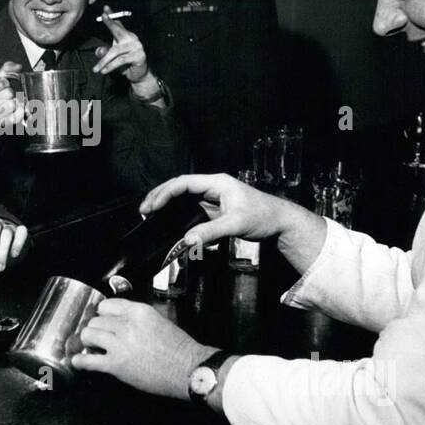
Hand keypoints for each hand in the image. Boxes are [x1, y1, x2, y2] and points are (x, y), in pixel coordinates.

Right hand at [0, 60, 23, 131]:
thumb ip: (6, 70)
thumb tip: (18, 66)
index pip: (0, 83)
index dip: (6, 83)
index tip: (4, 85)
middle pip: (9, 93)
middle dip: (11, 93)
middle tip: (7, 96)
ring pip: (14, 104)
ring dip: (16, 102)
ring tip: (11, 103)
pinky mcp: (4, 125)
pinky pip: (18, 116)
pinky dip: (21, 111)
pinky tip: (16, 110)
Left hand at [73, 299, 206, 399]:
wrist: (188, 369)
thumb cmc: (179, 347)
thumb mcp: (159, 320)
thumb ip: (137, 318)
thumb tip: (120, 321)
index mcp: (138, 311)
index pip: (107, 305)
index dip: (102, 314)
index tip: (102, 321)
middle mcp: (126, 324)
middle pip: (96, 320)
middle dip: (95, 329)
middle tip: (98, 338)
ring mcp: (119, 344)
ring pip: (88, 335)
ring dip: (87, 342)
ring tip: (90, 348)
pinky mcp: (116, 365)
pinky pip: (88, 360)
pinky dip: (80, 361)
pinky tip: (78, 362)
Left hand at [93, 5, 150, 83]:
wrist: (139, 75)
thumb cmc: (125, 64)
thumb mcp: (112, 58)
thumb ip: (105, 53)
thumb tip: (99, 51)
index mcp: (126, 36)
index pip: (118, 25)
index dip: (112, 16)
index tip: (105, 8)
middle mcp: (132, 39)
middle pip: (119, 30)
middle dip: (111, 23)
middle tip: (103, 16)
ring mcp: (137, 47)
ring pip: (116, 51)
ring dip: (104, 61)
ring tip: (96, 69)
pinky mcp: (139, 56)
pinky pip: (121, 60)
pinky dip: (111, 66)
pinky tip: (104, 71)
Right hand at [141, 173, 326, 272]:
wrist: (280, 222)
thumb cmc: (262, 217)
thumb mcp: (236, 224)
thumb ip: (211, 232)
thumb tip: (186, 241)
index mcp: (217, 183)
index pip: (183, 183)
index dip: (165, 193)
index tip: (152, 206)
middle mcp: (212, 186)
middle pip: (179, 187)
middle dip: (160, 196)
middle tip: (144, 210)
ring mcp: (213, 197)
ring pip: (183, 197)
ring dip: (166, 203)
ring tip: (149, 213)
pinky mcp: (214, 208)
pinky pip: (190, 208)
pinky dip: (176, 213)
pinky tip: (167, 221)